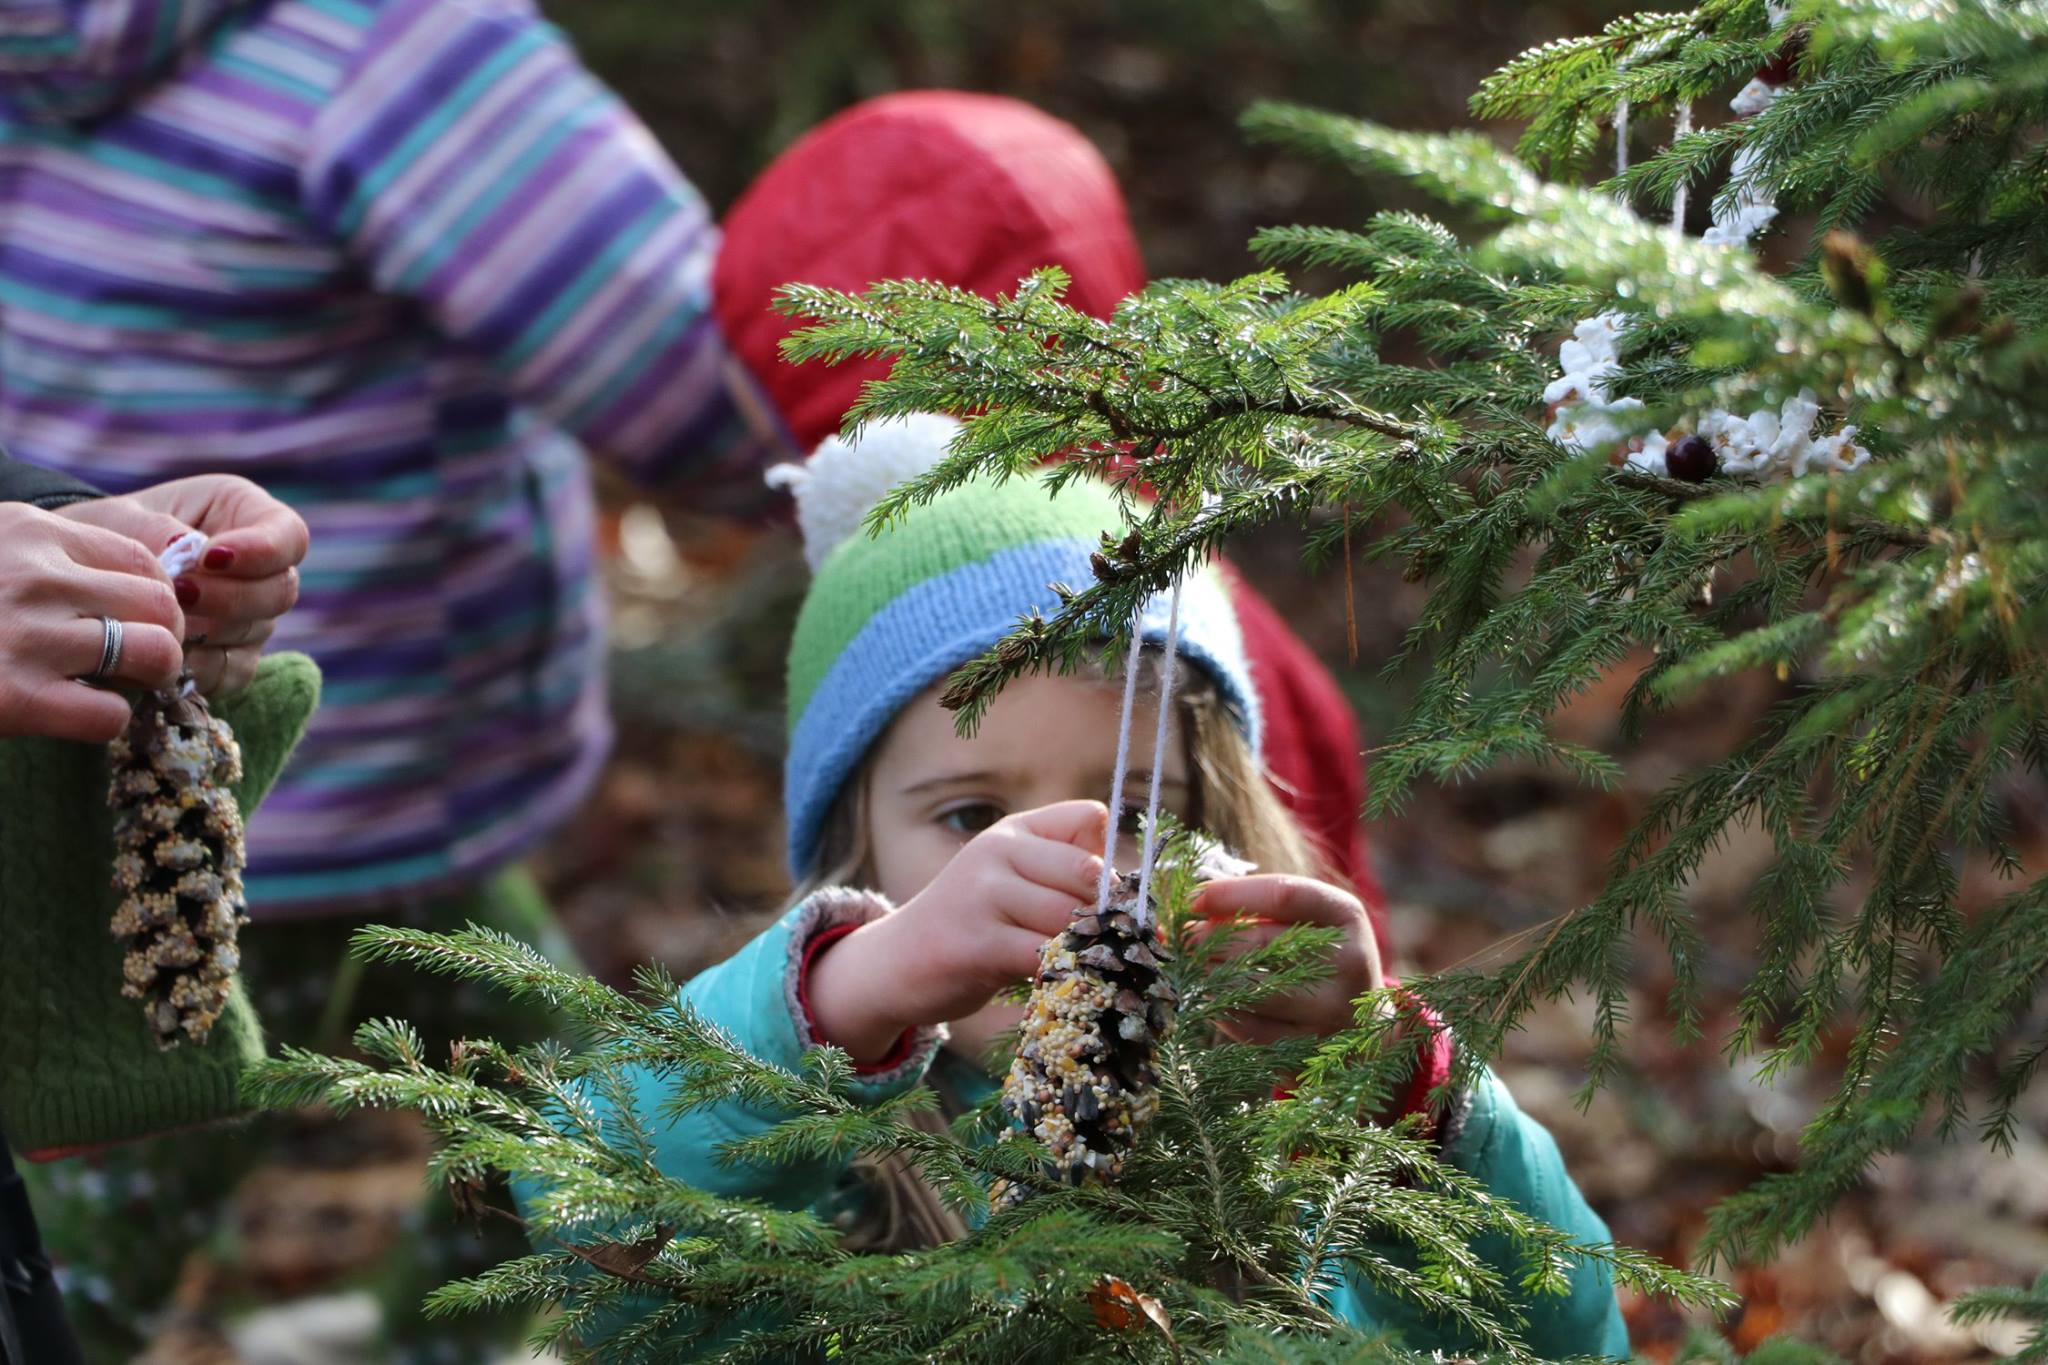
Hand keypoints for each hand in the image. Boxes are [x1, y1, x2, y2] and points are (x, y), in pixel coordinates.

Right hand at [0, 503, 187, 742]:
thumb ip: (47, 558)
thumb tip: (140, 590)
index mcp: (26, 530)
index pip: (143, 559)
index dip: (156, 600)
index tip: (139, 623)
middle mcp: (33, 574)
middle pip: (163, 604)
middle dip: (164, 637)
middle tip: (136, 662)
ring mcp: (25, 635)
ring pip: (155, 653)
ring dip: (149, 678)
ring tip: (115, 686)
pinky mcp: (12, 698)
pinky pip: (109, 713)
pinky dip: (106, 721)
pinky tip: (75, 715)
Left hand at [59, 476, 306, 696]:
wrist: (82, 579)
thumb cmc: (108, 535)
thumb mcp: (124, 519)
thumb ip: (157, 531)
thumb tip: (187, 551)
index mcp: (247, 517)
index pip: (289, 536)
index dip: (264, 551)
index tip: (212, 558)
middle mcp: (260, 571)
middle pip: (281, 591)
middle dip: (231, 597)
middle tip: (180, 594)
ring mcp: (251, 618)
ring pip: (257, 632)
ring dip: (207, 630)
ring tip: (157, 621)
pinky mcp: (231, 658)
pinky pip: (233, 671)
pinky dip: (199, 666)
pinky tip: (163, 655)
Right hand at [806, 800, 1107, 1061]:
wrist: (893, 963)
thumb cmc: (969, 925)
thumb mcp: (1009, 882)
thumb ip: (1060, 876)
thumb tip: (1132, 900)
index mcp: (1013, 830)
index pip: (1090, 819)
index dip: (1109, 862)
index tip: (1104, 902)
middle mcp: (997, 851)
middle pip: (1087, 874)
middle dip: (1105, 914)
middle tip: (1105, 946)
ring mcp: (984, 895)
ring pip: (1069, 918)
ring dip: (1086, 950)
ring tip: (1079, 967)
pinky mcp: (978, 943)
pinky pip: (1045, 956)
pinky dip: (1064, 974)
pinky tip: (1059, 984)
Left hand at [1189, 875, 1383, 1044]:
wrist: (1366, 1031)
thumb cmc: (1322, 961)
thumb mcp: (1309, 923)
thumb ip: (1259, 909)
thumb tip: (1190, 907)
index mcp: (1346, 917)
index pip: (1284, 894)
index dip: (1231, 894)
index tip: (1193, 897)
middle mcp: (1347, 963)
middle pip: (1259, 944)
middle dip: (1208, 938)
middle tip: (1180, 937)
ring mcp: (1329, 1012)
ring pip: (1247, 989)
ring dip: (1207, 975)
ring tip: (1190, 966)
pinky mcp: (1306, 1051)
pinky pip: (1245, 1027)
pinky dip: (1218, 1009)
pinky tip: (1211, 998)